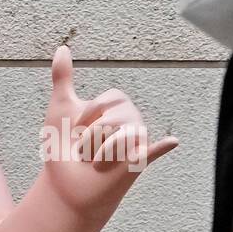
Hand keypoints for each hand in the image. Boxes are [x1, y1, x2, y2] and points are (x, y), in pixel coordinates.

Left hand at [39, 46, 177, 216]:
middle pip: (113, 119)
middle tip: (86, 150)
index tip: (78, 128)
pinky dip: (161, 146)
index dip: (86, 116)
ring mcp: (137, 141)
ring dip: (101, 153)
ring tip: (96, 161)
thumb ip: (63, 77)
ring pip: (123, 137)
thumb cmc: (64, 146)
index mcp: (116, 104)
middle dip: (91, 137)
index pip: (105, 102)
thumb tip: (62, 47)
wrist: (64, 184)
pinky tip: (172, 141)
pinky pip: (153, 150)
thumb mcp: (61, 106)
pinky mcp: (140, 162)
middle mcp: (131, 119)